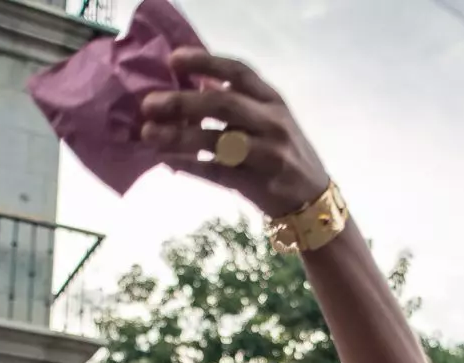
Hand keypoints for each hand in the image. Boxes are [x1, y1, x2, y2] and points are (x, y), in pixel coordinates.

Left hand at [141, 49, 328, 217]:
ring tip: (149, 134)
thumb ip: (241, 104)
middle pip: (222, 104)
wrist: (314, 200)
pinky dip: (190, 165)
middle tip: (149, 104)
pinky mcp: (258, 184)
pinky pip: (217, 173)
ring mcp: (266, 154)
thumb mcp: (272, 120)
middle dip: (182, 102)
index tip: (173, 60)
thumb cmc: (286, 155)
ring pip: (216, 141)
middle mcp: (272, 123)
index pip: (238, 72)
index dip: (204, 63)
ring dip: (178, 136)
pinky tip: (168, 160)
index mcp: (273, 101)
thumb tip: (198, 88)